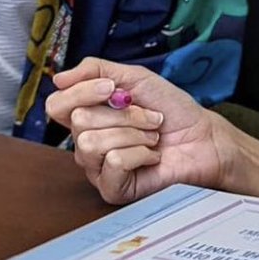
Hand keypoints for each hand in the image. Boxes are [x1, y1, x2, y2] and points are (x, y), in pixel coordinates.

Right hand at [48, 58, 226, 204]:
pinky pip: (112, 163)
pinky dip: (139, 153)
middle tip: (148, 117)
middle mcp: (86, 143)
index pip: (56, 105)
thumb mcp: (134, 77)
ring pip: (92, 142)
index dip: (81, 92)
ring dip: (133, 132)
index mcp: (87, 116)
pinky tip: (152, 156)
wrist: (202, 138)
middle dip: (123, 114)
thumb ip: (95, 70)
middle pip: (78, 121)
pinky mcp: (113, 189)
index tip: (112, 88)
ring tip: (152, 136)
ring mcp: (98, 168)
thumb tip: (59, 78)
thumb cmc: (170, 109)